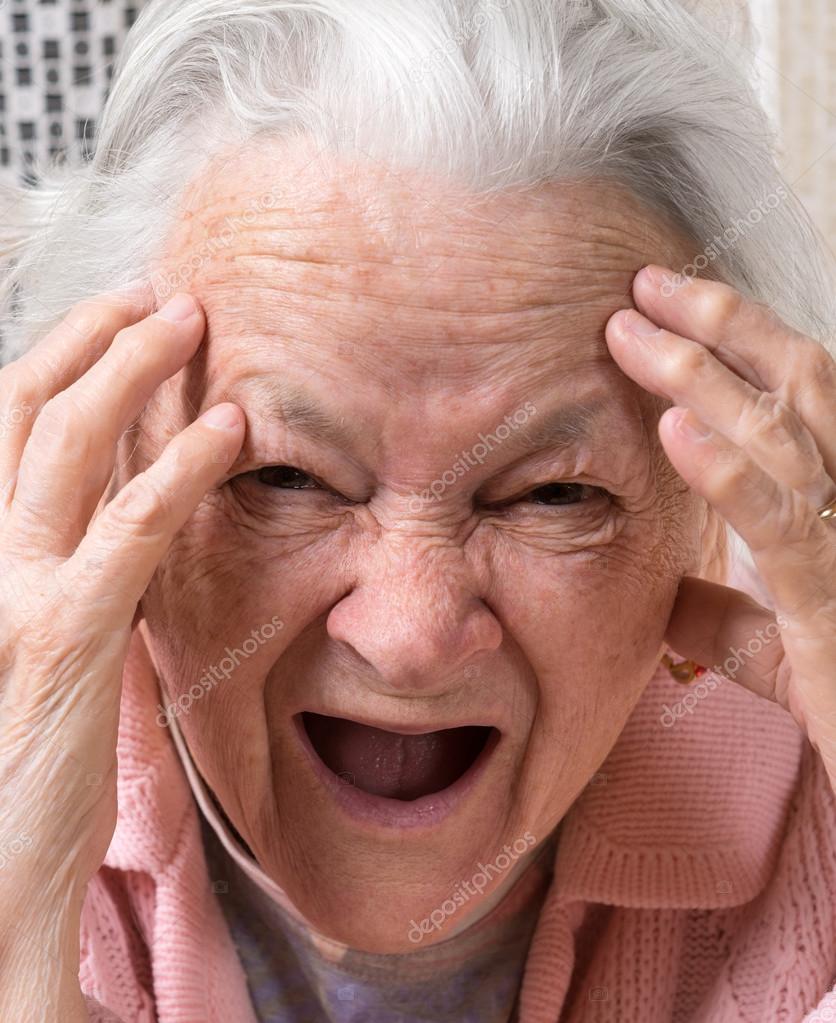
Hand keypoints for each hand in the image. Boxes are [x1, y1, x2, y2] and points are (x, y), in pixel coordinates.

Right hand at [0, 286, 243, 1015]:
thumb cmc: (24, 755)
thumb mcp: (41, 638)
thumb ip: (71, 569)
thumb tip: (125, 512)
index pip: (2, 425)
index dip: (60, 357)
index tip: (120, 319)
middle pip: (26, 406)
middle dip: (94, 335)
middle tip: (164, 294)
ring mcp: (13, 589)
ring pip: (68, 443)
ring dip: (133, 367)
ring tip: (193, 320)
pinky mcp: (66, 635)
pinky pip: (129, 526)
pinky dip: (181, 467)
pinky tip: (230, 430)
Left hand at [605, 266, 835, 786]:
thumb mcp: (791, 658)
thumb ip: (735, 622)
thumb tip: (672, 603)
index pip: (807, 396)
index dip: (744, 339)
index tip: (672, 306)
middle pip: (800, 387)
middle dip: (720, 325)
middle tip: (642, 286)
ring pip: (784, 436)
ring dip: (701, 377)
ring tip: (629, 334)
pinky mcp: (835, 605)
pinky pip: (780, 527)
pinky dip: (727, 474)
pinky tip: (673, 433)